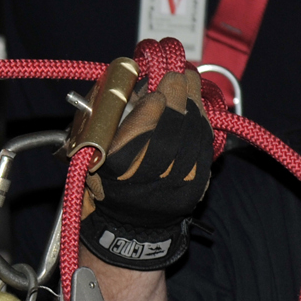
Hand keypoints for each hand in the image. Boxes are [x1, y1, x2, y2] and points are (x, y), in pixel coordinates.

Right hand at [75, 68, 215, 270]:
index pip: (150, 111)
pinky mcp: (198, 180)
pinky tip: (196, 110)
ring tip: (188, 82)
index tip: (152, 88)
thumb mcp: (94, 151)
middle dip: (178, 88)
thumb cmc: (107, 184)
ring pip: (195, 124)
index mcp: (121, 156)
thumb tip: (138, 85)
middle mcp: (153, 166)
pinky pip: (206, 142)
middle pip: (177, 113)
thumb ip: (112, 117)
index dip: (154, 95)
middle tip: (176, 74)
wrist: (129, 227)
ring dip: (193, 98)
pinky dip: (202, 121)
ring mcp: (180, 174)